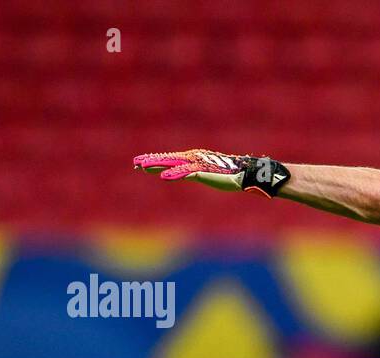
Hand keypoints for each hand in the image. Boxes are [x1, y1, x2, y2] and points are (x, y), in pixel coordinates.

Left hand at [133, 149, 290, 195]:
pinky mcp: (203, 171)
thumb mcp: (208, 175)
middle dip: (151, 162)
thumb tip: (191, 176)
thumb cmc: (230, 175)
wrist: (245, 175)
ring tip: (142, 168)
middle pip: (167, 160)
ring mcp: (197, 164)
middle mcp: (192, 158)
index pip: (170, 160)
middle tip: (134, 164)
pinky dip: (174, 174)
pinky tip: (163, 177)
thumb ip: (196, 174)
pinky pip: (185, 173)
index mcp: (193, 159)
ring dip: (157, 166)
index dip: (155, 162)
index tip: (139, 164)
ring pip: (172, 164)